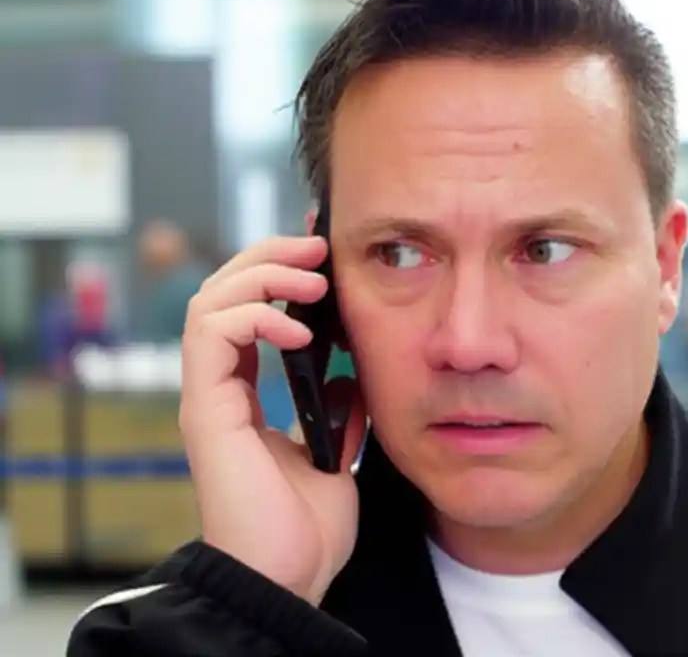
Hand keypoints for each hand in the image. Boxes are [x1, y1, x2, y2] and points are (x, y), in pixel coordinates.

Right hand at [178, 235, 366, 605]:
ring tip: (312, 279)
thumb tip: (347, 372)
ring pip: (209, 301)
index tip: (325, 252)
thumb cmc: (307, 528)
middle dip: (268, 256)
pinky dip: (253, 316)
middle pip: (222, 292)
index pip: (250, 311)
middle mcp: (221, 389)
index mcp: (247, 395)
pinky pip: (211, 334)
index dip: (280, 273)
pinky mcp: (205, 409)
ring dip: (261, 274)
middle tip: (317, 245)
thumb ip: (338, 408)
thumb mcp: (337, 452)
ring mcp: (209, 397)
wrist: (289, 575)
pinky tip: (298, 329)